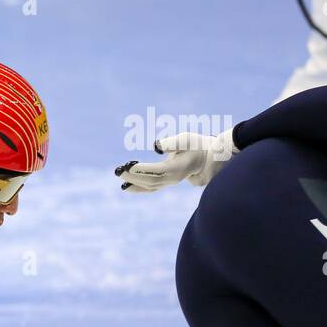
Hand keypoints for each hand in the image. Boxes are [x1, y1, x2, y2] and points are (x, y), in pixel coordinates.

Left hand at [115, 129, 236, 191]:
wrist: (209, 156)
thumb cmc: (197, 144)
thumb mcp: (186, 138)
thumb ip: (171, 142)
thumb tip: (156, 146)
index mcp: (179, 168)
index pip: (158, 171)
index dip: (142, 170)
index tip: (128, 166)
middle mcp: (174, 178)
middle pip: (151, 180)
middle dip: (133, 176)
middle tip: (117, 170)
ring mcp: (171, 182)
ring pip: (150, 186)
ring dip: (133, 182)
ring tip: (119, 178)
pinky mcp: (167, 182)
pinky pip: (151, 188)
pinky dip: (138, 188)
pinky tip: (126, 187)